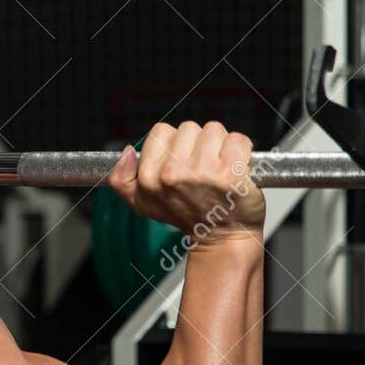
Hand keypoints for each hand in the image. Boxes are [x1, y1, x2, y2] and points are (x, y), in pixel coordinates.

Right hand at [107, 121, 263, 239]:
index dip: (174, 144)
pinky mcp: (231, 173)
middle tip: (202, 168)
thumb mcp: (142, 204)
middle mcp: (173, 175)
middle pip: (188, 128)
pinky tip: (235, 168)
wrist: (220, 236)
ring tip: (218, 168)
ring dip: (220, 145)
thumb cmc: (186, 215)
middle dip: (198, 143)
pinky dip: (242, 150)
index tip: (182, 161)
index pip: (161, 132)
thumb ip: (122, 179)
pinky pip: (238, 139)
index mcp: (150, 179)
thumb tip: (127, 152)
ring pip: (214, 130)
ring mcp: (203, 173)